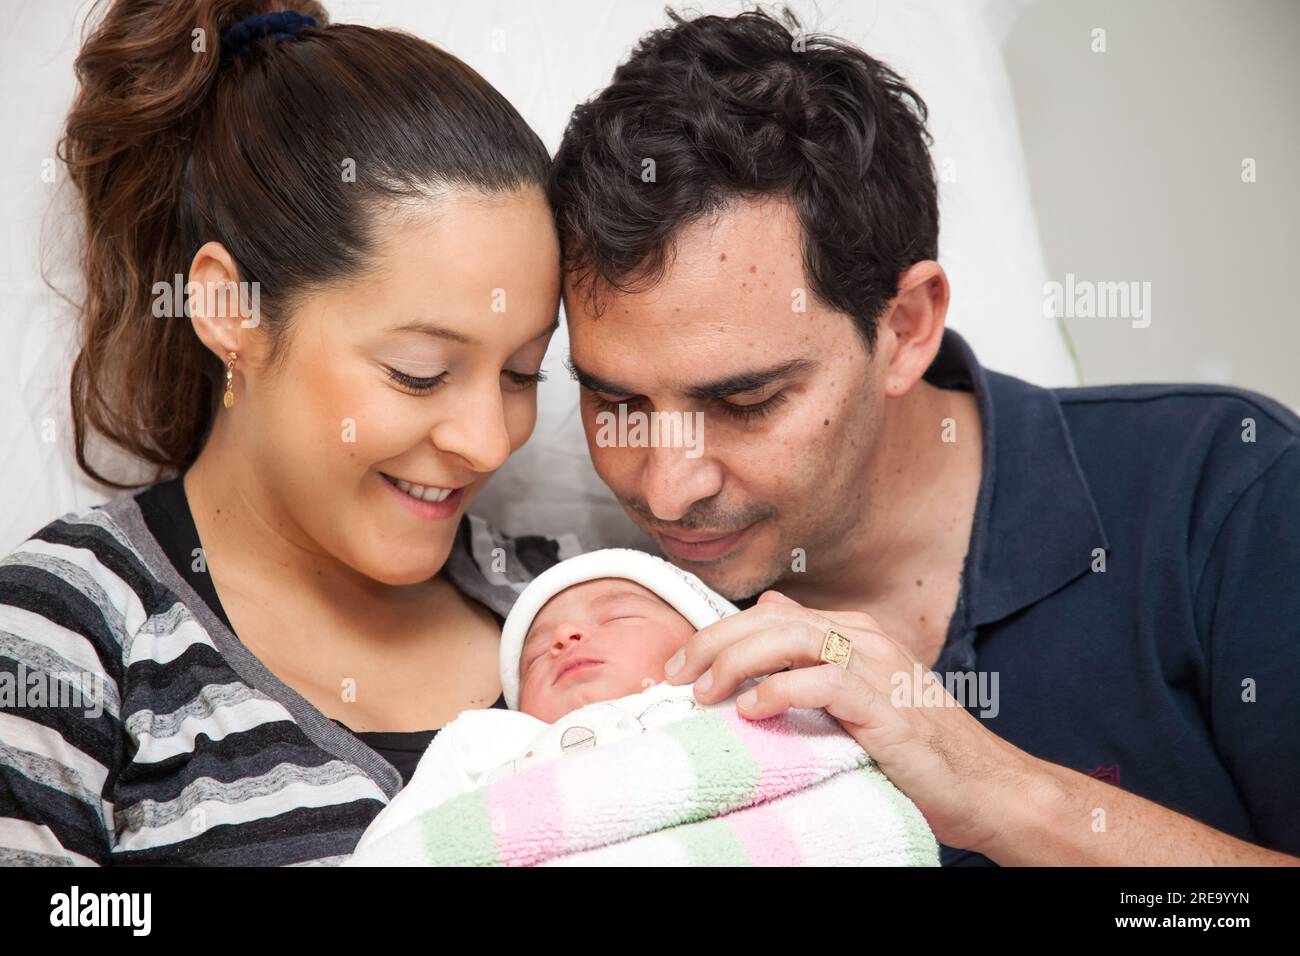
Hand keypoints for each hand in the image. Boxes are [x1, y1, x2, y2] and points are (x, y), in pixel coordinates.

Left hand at [664, 590, 1037, 853]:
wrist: (984, 785)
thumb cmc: (917, 748)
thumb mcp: (858, 695)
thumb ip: (814, 660)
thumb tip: (769, 615)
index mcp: (854, 632)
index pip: (770, 613)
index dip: (718, 633)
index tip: (680, 664)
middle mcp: (864, 638)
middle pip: (770, 619)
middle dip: (712, 642)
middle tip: (675, 674)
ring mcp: (877, 666)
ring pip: (788, 638)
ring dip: (735, 661)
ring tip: (703, 690)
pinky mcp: (884, 703)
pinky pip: (823, 681)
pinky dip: (781, 690)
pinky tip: (752, 709)